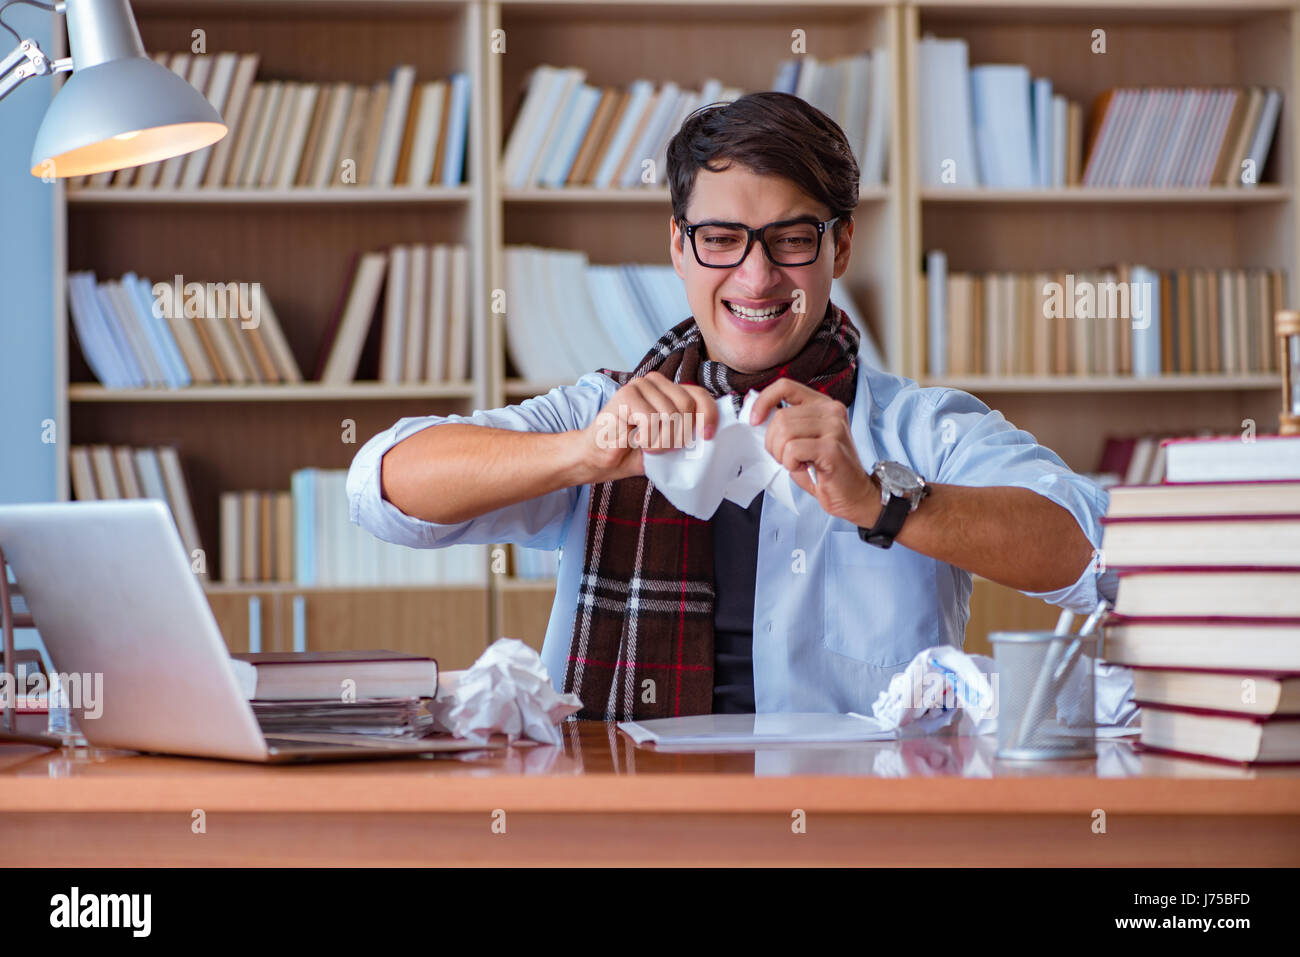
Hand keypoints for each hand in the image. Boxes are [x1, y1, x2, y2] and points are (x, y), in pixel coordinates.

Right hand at [577, 371, 720, 481]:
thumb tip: (712, 435)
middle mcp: (656, 383)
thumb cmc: (633, 452)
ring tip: (647, 446)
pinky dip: (650, 439)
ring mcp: (640, 385)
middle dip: (679, 435)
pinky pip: (653, 419)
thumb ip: (688, 433)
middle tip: (662, 448)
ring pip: (671, 414)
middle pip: (687, 405)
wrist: (597, 459)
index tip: (706, 436)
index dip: (709, 415)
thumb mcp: (669, 443)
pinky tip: (638, 442)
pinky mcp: (627, 395)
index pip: (700, 395)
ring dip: (662, 441)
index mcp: (669, 391)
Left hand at [748, 377, 877, 522]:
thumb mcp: (801, 440)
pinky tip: (805, 468)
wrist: (853, 495)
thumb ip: (785, 424)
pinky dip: (791, 463)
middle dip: (773, 442)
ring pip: (784, 432)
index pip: (785, 386)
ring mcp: (834, 427)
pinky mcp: (832, 447)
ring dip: (782, 454)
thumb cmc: (824, 470)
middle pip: (780, 416)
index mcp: (822, 404)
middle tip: (786, 457)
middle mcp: (831, 410)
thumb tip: (757, 415)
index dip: (764, 400)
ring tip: (798, 463)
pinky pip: (793, 450)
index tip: (754, 420)